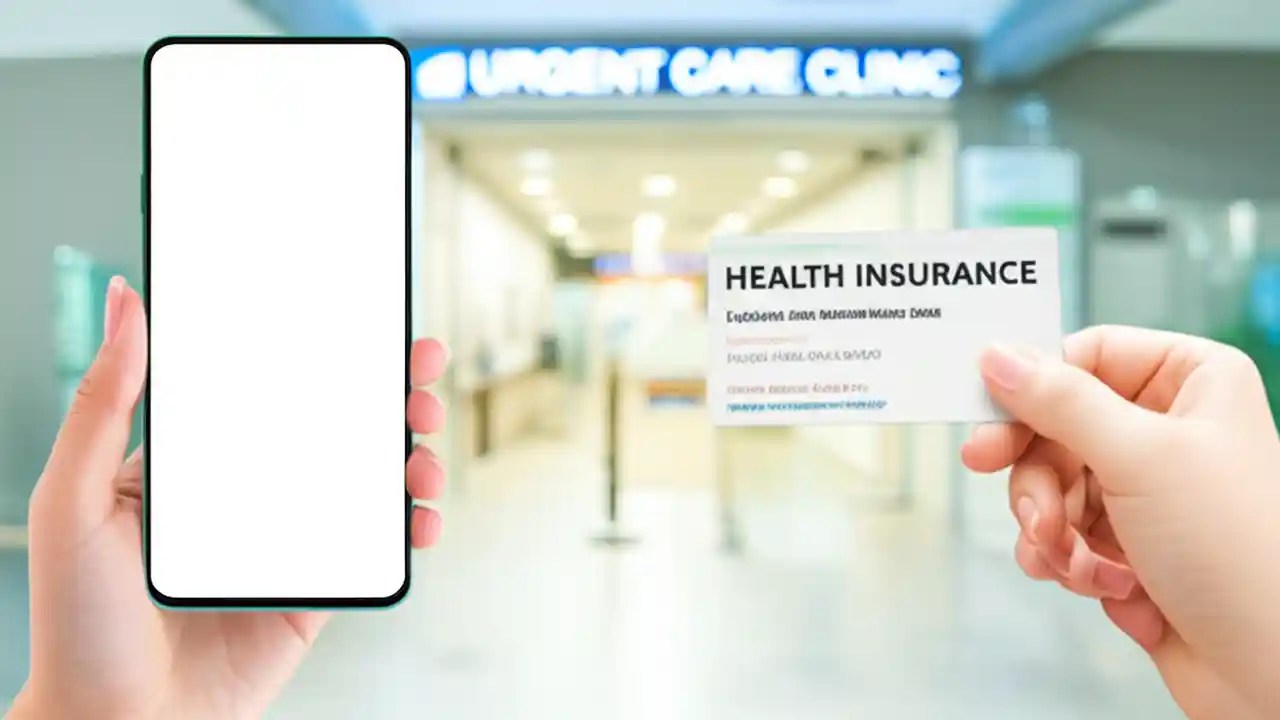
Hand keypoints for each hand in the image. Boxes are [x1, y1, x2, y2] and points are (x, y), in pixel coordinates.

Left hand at [8, 277, 448, 719]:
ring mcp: (291, 539)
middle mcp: (254, 491)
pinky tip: (420, 521)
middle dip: (393, 398)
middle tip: (420, 383)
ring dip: (414, 460)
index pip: (276, 385)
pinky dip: (412, 530)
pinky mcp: (316, 589)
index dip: (330, 352)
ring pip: (370, 482)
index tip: (373, 325)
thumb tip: (126, 302)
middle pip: (340, 427)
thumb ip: (104, 401)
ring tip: (424, 462)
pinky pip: (375, 548)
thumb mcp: (74, 496)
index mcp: (204, 458)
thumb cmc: (78, 621)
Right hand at [963, 326, 1279, 719]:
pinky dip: (1068, 561)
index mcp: (1192, 381)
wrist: (1272, 669)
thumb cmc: (1239, 553)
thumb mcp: (1140, 457)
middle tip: (1033, 514)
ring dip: (1053, 530)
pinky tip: (1099, 584)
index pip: (1086, 357)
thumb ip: (1060, 401)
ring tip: (1077, 563)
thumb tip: (997, 356)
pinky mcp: (1131, 542)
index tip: (989, 428)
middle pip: (1057, 427)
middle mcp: (1171, 428)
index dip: (1034, 391)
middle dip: (1040, 481)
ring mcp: (1150, 488)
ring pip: (1054, 485)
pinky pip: (1065, 533)